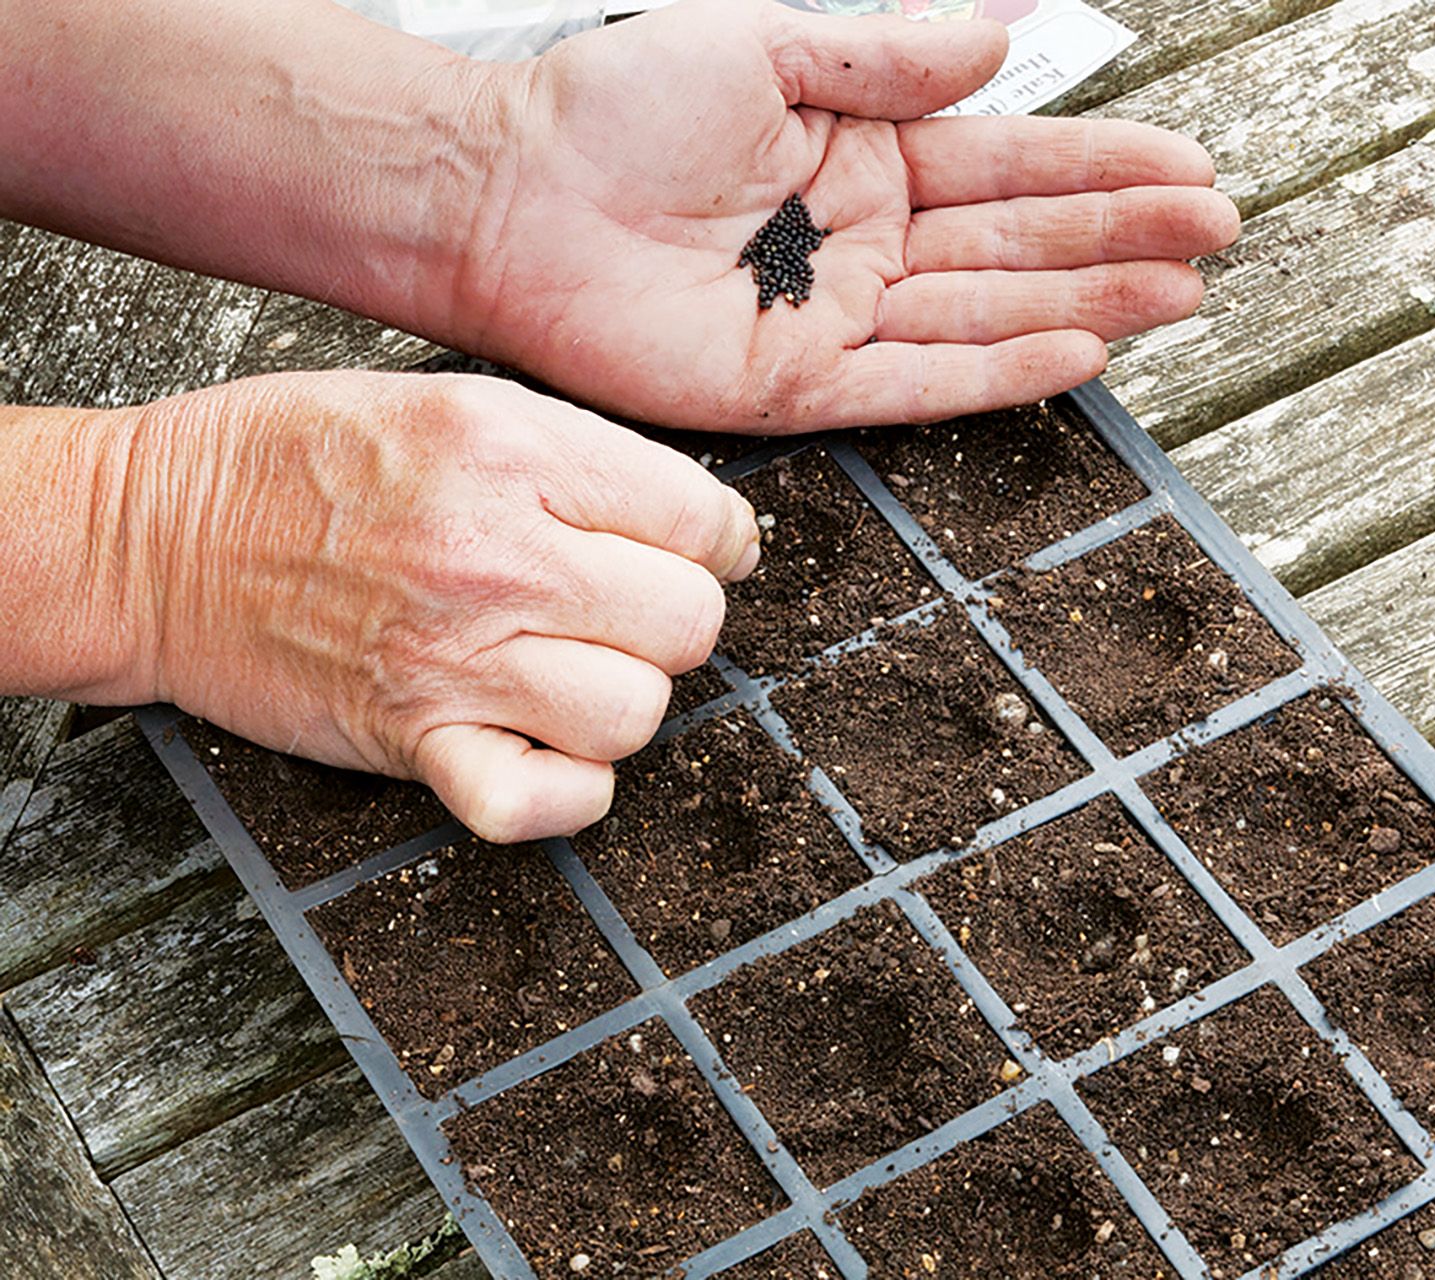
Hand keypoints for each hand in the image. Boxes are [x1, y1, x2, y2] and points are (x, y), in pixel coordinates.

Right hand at [101, 372, 758, 840]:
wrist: (156, 536)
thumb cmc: (299, 460)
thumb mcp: (453, 403)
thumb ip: (580, 457)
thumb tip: (699, 521)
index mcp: (516, 455)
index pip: (707, 524)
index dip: (717, 541)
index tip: (692, 550)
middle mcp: (497, 558)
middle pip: (691, 625)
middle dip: (672, 618)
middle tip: (622, 606)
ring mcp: (456, 658)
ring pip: (638, 713)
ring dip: (622, 698)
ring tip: (573, 666)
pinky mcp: (413, 740)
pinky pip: (546, 802)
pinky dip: (567, 791)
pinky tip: (549, 749)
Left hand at [445, 0, 1239, 429]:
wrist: (505, 193)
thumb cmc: (610, 107)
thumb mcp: (765, 45)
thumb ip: (886, 56)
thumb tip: (998, 40)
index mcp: (863, 155)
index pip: (1010, 165)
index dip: (1103, 169)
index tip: (1188, 169)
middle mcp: (863, 241)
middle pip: (1019, 243)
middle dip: (1122, 236)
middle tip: (1217, 232)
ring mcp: (836, 317)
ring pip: (988, 314)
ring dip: (1089, 303)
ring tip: (1182, 293)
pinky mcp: (800, 386)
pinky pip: (920, 384)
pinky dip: (1000, 372)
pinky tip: (1080, 353)